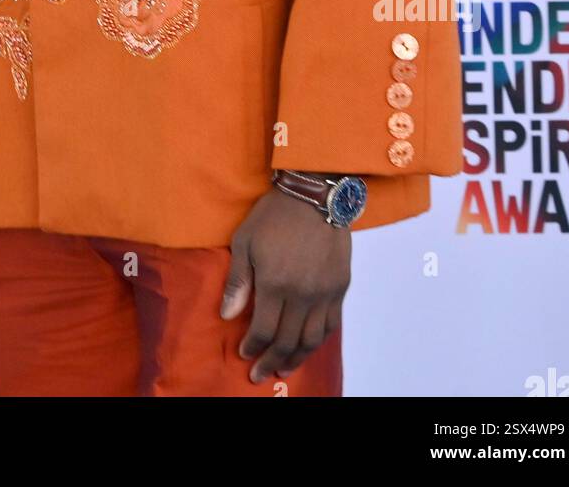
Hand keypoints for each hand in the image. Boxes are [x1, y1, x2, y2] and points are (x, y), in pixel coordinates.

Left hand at [221, 187, 350, 383]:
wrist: (314, 194)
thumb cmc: (273, 215)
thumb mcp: (245, 241)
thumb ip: (238, 281)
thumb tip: (227, 315)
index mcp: (275, 284)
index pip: (263, 330)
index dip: (252, 347)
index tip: (244, 355)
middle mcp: (302, 294)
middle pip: (288, 341)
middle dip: (271, 361)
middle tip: (260, 374)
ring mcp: (325, 292)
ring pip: (312, 339)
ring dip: (297, 358)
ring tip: (284, 368)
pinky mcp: (341, 286)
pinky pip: (331, 324)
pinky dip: (319, 340)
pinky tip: (308, 345)